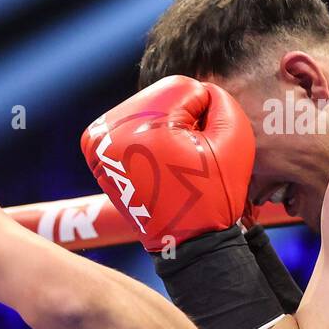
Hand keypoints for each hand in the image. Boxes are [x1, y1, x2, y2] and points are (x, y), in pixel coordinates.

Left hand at [81, 75, 254, 251]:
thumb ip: (218, 98)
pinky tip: (157, 160)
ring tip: (174, 159)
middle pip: (158, 96)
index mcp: (141, 128)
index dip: (205, 112)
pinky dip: (146, 134)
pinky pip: (128, 124)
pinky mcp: (94, 151)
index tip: (205, 144)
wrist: (186, 241)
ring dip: (164, 124)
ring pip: (144, 107)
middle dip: (182, 117)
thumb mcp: (234, 138)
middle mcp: (109, 132)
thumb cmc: (213, 192)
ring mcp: (97, 143)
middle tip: (190, 154)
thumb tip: (196, 91)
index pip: (182, 87)